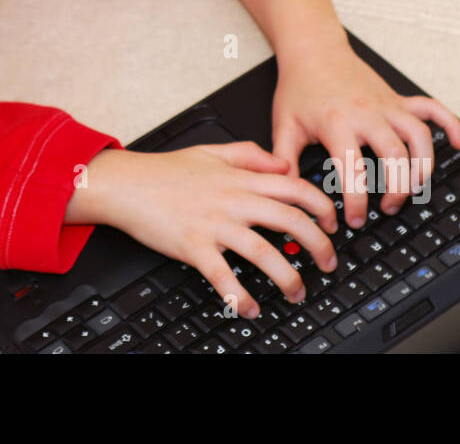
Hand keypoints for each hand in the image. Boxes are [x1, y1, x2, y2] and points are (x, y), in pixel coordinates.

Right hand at [83, 143, 339, 318]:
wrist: (126, 184)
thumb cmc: (165, 171)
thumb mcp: (212, 151)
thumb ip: (250, 154)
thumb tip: (281, 163)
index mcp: (241, 179)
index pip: (295, 188)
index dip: (322, 206)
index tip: (332, 223)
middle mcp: (233, 201)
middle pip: (290, 221)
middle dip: (318, 245)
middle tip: (328, 263)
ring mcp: (214, 225)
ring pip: (263, 252)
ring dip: (287, 276)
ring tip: (298, 291)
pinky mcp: (194, 246)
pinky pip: (223, 276)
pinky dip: (239, 296)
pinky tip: (250, 308)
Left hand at [271, 44, 459, 229]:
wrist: (313, 50)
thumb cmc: (299, 88)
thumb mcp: (283, 126)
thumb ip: (283, 161)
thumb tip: (286, 193)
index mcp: (337, 123)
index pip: (353, 169)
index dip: (357, 200)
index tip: (355, 220)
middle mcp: (367, 113)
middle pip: (394, 155)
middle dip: (397, 188)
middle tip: (389, 208)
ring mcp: (387, 105)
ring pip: (418, 136)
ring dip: (422, 165)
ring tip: (415, 189)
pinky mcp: (398, 99)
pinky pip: (432, 109)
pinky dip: (450, 125)